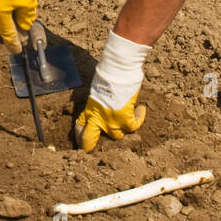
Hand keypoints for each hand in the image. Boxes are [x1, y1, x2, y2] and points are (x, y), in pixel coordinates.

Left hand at [72, 31, 151, 151]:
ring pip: (117, 136)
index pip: (80, 128)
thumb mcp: (97, 91)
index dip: (79, 136)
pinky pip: (134, 126)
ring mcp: (111, 121)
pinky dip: (139, 118)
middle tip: (90, 150)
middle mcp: (97, 119)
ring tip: (128, 121)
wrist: (116, 70)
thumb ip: (99, 102)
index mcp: (89, 110)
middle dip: (89, 146)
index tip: (80, 140)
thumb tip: (106, 102)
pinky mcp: (125, 119)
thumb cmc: (107, 75)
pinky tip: (141, 110)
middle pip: (89, 140)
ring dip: (122, 130)